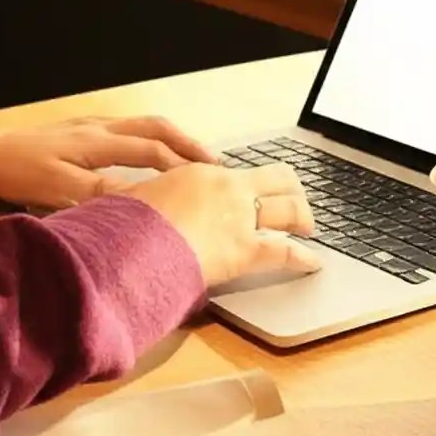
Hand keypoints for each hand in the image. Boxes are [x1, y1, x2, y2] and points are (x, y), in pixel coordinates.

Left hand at [0, 116, 217, 208]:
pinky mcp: (82, 129)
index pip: (152, 151)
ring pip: (144, 125)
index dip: (182, 165)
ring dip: (173, 138)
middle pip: (156, 129)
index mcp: (99, 142)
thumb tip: (144, 202)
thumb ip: (103, 195)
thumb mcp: (60, 191)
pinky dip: (152, 138)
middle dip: (188, 144)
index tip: (208, 181)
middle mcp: (101, 127)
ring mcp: (92, 125)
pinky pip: (129, 129)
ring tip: (193, 156)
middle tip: (215, 164)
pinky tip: (154, 153)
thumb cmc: (19, 174)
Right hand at [124, 163, 321, 286]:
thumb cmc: (128, 222)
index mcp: (202, 174)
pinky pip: (286, 252)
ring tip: (308, 227)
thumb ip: (140, 197)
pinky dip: (304, 257)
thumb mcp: (130, 197)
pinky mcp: (246, 250)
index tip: (254, 191)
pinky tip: (314, 262)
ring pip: (290, 209)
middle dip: (292, 190)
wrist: (134, 243)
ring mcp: (242, 218)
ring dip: (303, 217)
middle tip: (296, 202)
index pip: (238, 173)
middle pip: (278, 179)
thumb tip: (120, 198)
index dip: (252, 183)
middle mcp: (230, 190)